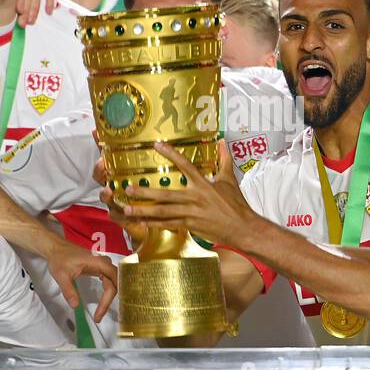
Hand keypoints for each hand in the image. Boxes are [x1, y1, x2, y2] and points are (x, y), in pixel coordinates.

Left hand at [46, 236, 117, 323]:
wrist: (56, 248)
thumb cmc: (59, 259)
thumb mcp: (61, 276)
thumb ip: (69, 290)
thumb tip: (75, 306)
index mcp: (98, 263)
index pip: (111, 283)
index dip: (107, 300)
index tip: (98, 313)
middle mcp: (103, 263)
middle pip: (115, 283)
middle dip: (109, 300)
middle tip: (99, 316)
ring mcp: (101, 264)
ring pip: (113, 281)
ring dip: (110, 295)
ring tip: (102, 310)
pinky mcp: (98, 266)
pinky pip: (109, 279)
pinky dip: (109, 289)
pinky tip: (104, 298)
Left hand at [104, 141, 252, 248]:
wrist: (242, 227)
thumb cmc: (236, 204)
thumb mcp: (230, 179)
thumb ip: (224, 159)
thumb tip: (222, 141)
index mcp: (203, 184)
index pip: (185, 165)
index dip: (171, 154)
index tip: (156, 145)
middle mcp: (195, 198)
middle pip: (165, 194)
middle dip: (145, 192)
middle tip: (128, 189)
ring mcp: (191, 213)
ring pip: (163, 212)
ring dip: (144, 211)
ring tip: (128, 208)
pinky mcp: (191, 226)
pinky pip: (169, 224)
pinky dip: (155, 224)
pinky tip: (141, 223)